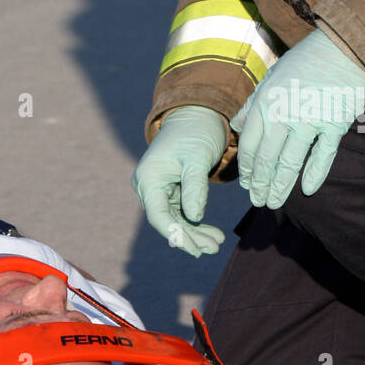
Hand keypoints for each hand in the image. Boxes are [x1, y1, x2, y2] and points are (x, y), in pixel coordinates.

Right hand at [132, 106, 227, 255]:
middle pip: (166, 220)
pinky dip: (197, 222)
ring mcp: (159, 188)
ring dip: (195, 232)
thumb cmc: (196, 132)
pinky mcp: (171, 189)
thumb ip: (195, 187)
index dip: (175, 234)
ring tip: (216, 243)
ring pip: (175, 219)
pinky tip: (213, 234)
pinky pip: (181, 211)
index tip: (194, 249)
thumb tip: (194, 217)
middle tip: (212, 248)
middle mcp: (148, 184)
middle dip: (189, 236)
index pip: (158, 214)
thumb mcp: (198, 158)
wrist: (197, 115)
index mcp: (149, 177)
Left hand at [230, 29, 364, 209]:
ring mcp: (310, 120)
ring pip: (291, 162)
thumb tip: (237, 126)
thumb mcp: (271, 77)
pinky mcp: (335, 124)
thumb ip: (253, 103)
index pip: (250, 144)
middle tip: (257, 201)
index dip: (247, 168)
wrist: (343, 48)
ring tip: (274, 203)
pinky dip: (315, 174)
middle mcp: (284, 113)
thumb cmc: (305, 61)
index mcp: (265, 102)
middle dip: (260, 184)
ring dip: (281, 186)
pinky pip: (323, 156)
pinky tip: (308, 190)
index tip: (246, 183)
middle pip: (267, 159)